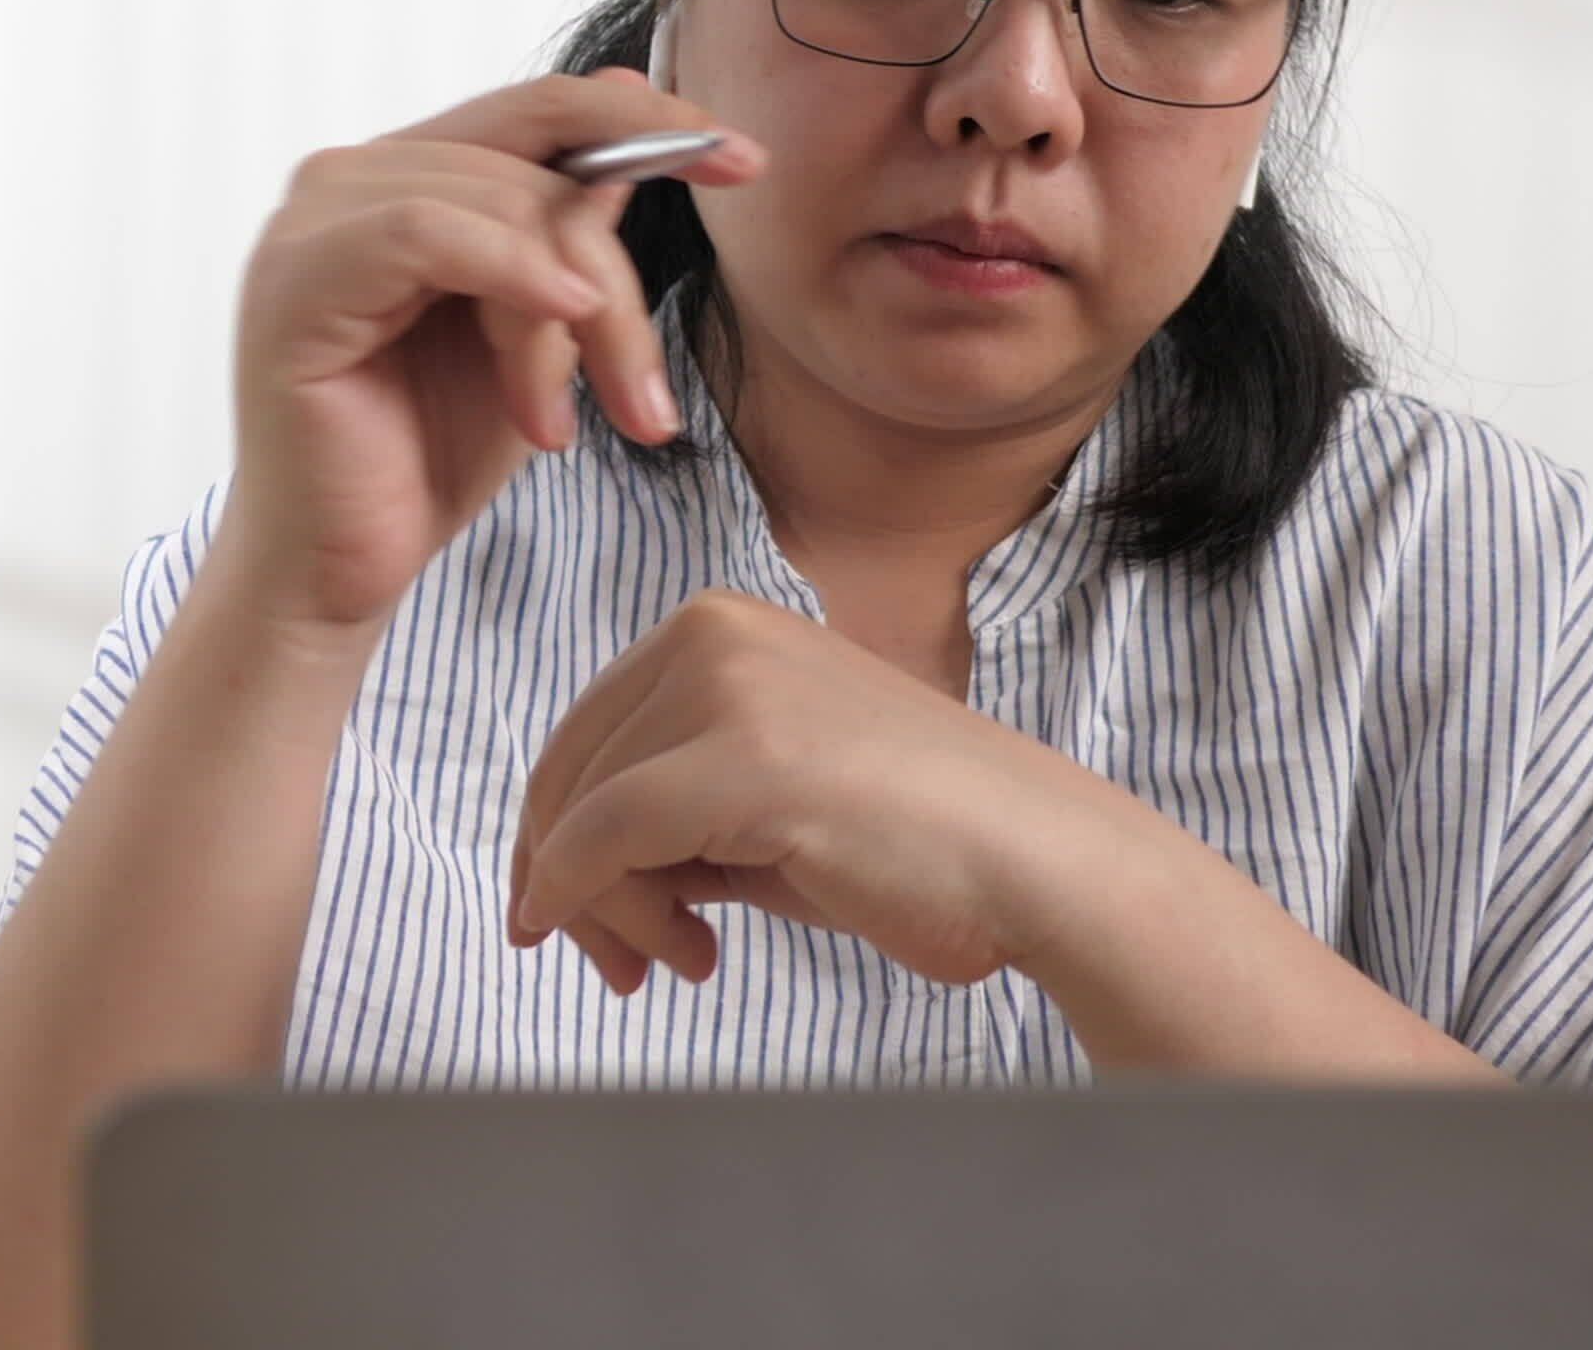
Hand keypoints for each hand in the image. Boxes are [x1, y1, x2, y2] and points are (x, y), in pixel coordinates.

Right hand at [210, 71, 765, 648]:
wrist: (338, 574)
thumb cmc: (427, 456)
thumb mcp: (535, 333)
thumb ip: (567, 239)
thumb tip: (630, 146)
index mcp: (404, 176)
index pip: (537, 108)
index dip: (646, 121)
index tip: (744, 161)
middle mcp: (349, 178)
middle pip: (535, 172)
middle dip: (615, 283)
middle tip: (648, 400)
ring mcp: (313, 221)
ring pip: (500, 204)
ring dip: (573, 315)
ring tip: (574, 417)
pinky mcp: (296, 278)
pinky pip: (427, 231)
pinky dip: (513, 273)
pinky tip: (564, 321)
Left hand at [502, 590, 1112, 992]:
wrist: (1033, 861)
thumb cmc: (914, 845)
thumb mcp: (764, 797)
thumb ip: (672, 803)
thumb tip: (565, 865)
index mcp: (719, 623)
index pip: (586, 733)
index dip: (559, 836)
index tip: (568, 917)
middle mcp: (710, 631)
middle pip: (569, 772)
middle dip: (574, 884)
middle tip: (626, 968)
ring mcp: (724, 687)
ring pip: (581, 815)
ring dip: (611, 914)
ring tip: (685, 961)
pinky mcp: (736, 759)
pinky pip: (602, 840)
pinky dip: (585, 904)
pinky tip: (647, 955)